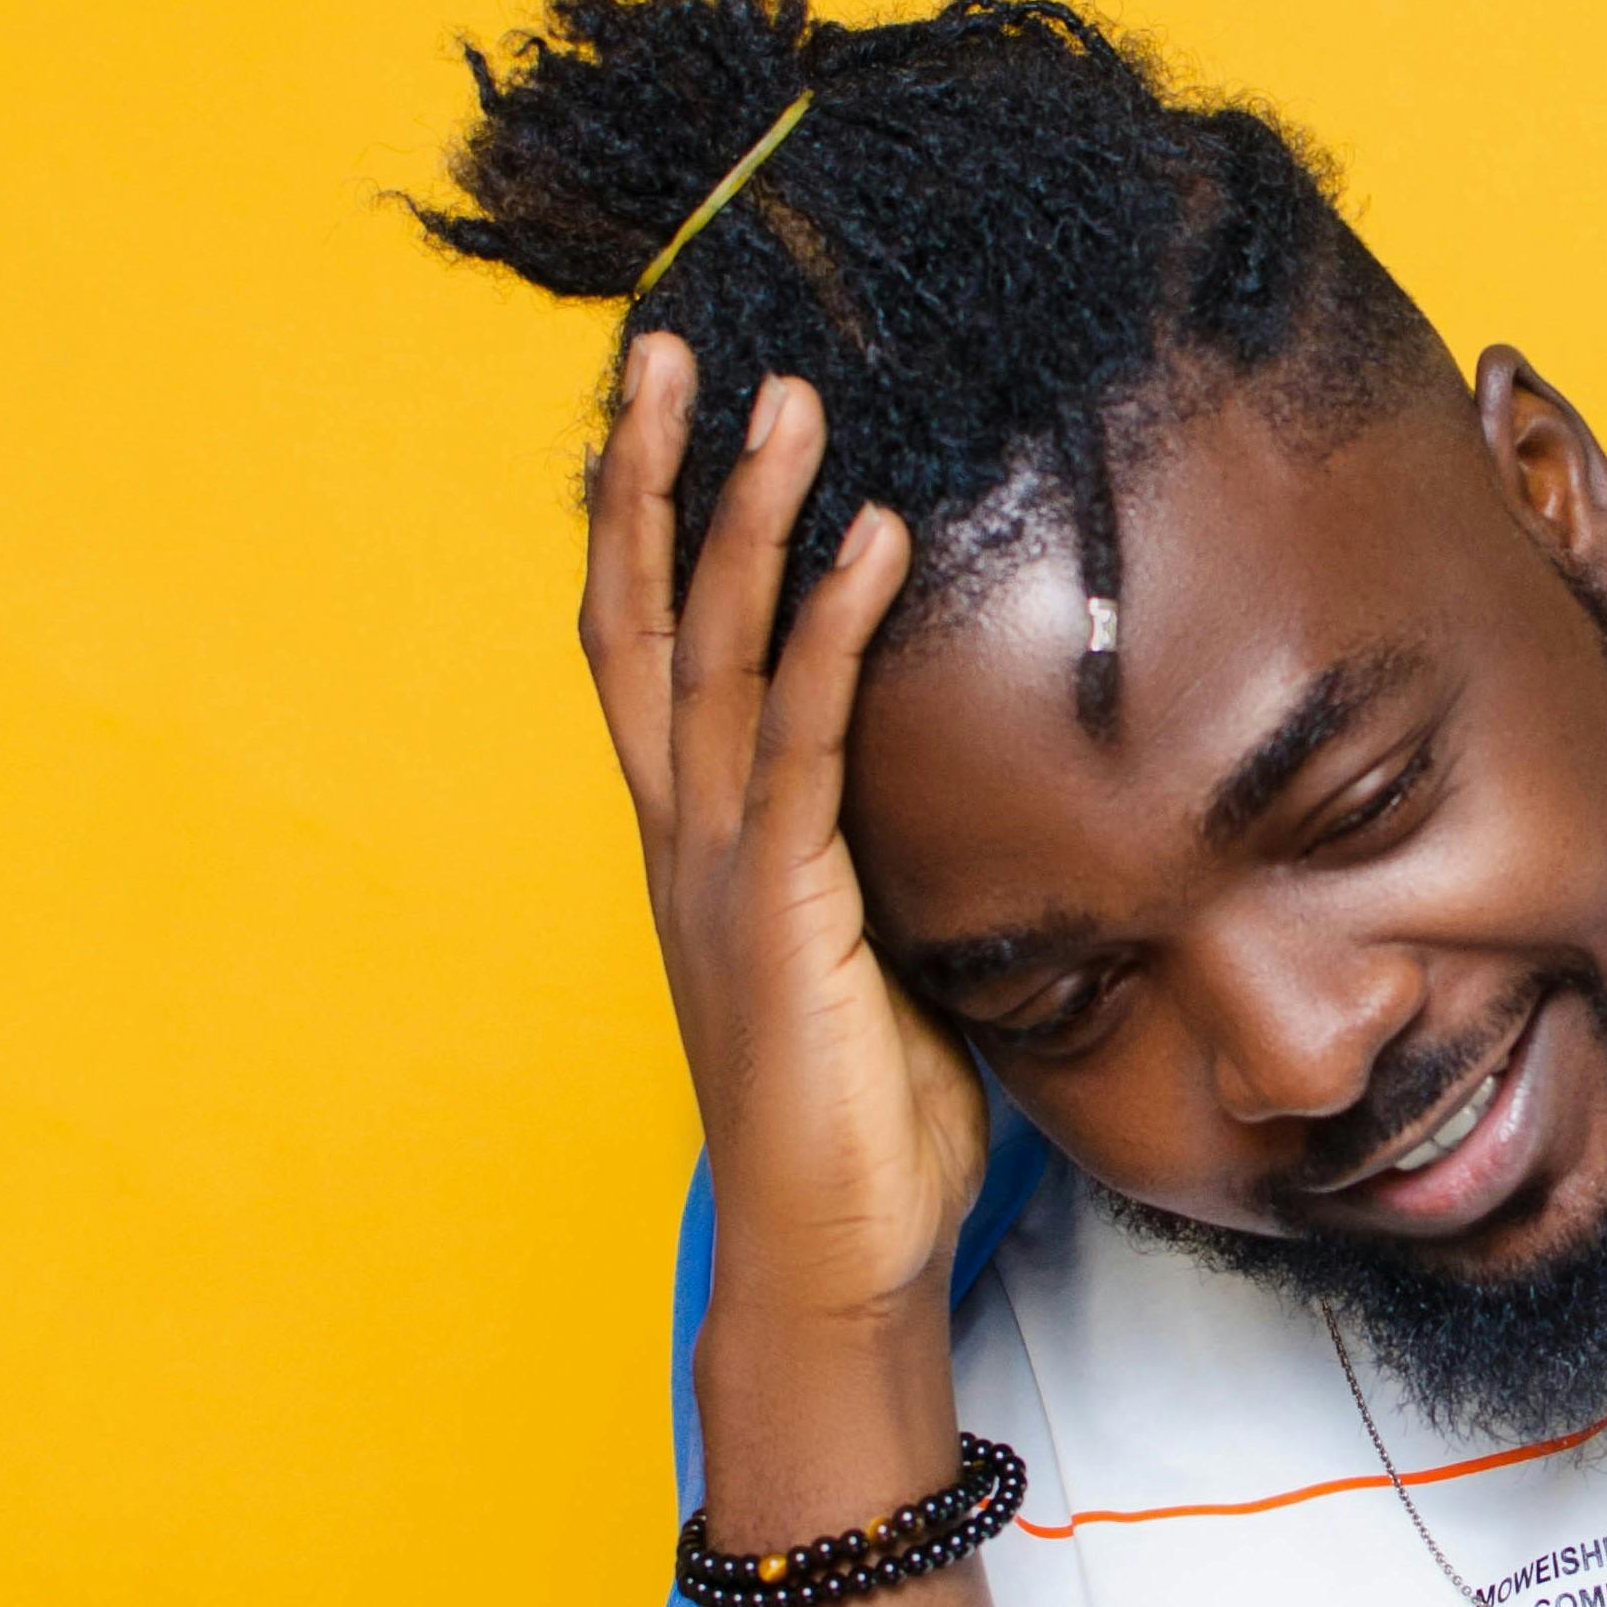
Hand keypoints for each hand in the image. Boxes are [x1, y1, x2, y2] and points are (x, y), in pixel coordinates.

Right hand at [581, 337, 986, 1341]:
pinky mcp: (781, 914)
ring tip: (785, 399)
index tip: (659, 418)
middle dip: (655, 482)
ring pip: (716, 658)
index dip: (642, 534)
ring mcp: (720, 874)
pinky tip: (873, 542)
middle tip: (677, 348)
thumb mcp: (877, 956)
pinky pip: (807, 744)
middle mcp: (686, 842)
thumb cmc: (868, 1123)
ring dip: (747, 519)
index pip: (651, 658)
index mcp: (700, 847)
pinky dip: (838, 633)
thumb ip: (886, 861)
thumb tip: (964, 790)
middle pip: (647, 625)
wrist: (838, 1258)